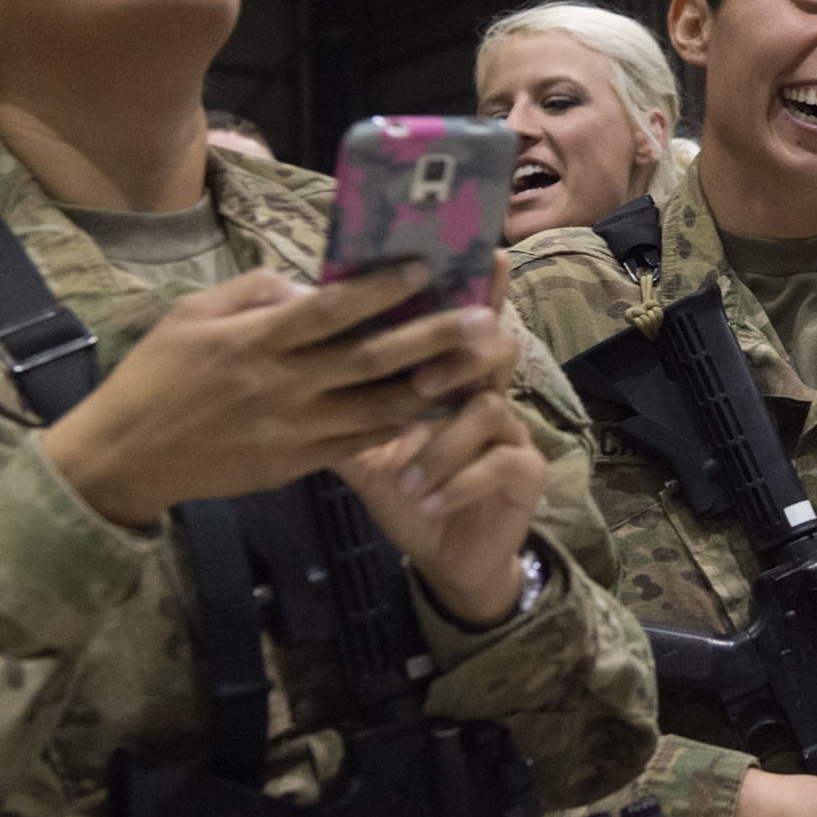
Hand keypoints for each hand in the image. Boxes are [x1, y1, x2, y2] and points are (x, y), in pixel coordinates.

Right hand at [43, 258, 501, 528]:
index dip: (380, 289)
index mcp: (254, 341)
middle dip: (432, 338)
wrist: (123, 458)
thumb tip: (311, 284)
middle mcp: (281, 385)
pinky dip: (401, 427)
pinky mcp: (297, 464)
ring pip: (378, 409)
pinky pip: (361, 444)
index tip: (425, 268)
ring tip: (478, 366)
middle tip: (484, 319)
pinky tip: (439, 409)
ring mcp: (293, 430)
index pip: (329, 310)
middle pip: (370, 359)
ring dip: (433, 387)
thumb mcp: (193, 314)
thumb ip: (255, 293)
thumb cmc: (158, 374)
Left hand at [343, 256, 546, 627]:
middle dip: (458, 353)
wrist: (451, 560)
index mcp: (453, 381)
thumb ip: (339, 405)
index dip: (472, 289)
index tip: (473, 257)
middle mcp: (489, 395)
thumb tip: (291, 359)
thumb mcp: (363, 450)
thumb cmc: (409, 493)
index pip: (460, 324)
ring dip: (444, 440)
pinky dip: (457, 481)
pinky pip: (499, 463)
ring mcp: (512, 432)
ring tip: (409, 471)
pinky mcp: (524, 473)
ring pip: (490, 407)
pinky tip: (425, 500)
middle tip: (422, 378)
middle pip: (493, 348)